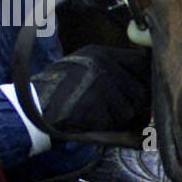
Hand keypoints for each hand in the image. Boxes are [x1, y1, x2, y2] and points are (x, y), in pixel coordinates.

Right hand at [32, 45, 151, 139]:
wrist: (34, 105)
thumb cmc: (60, 89)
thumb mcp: (84, 66)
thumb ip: (112, 69)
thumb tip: (144, 84)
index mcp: (101, 53)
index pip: (141, 63)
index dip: (146, 80)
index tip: (144, 91)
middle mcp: (103, 65)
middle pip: (140, 92)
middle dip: (134, 107)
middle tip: (120, 113)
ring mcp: (99, 86)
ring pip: (130, 111)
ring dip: (119, 119)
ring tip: (99, 116)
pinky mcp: (94, 106)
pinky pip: (115, 123)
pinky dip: (107, 128)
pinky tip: (91, 122)